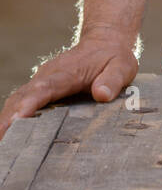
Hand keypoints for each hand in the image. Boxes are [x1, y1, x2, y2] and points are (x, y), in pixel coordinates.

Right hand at [0, 30, 138, 142]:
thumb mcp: (122, 66)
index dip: (30, 103)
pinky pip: (19, 104)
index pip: (45, 87)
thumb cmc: (113, 57)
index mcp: (67, 72)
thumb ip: (113, 80)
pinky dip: (9, 120)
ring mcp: (40, 82)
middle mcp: (48, 76)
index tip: (18, 118)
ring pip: (16, 101)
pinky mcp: (38, 90)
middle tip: (3, 144)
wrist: (104, 42)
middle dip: (9, 119)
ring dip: (5, 122)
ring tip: (3, 148)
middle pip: (22, 97)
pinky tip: (7, 140)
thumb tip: (102, 94)